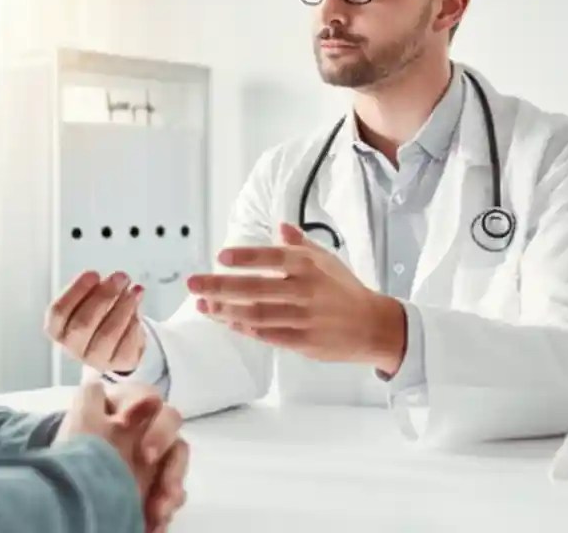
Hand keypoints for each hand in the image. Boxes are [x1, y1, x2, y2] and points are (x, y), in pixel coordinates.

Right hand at [45, 271, 145, 373]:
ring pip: (107, 334)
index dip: (76, 291)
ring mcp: (94, 359)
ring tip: (134, 290)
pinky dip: (134, 322)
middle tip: (120, 277)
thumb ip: (94, 289)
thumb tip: (115, 281)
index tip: (94, 273)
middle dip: (104, 296)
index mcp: (57, 330)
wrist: (116, 344)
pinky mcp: (117, 363)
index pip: (59, 311)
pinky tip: (138, 306)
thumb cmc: (97, 317)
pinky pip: (126, 343)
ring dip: (123, 307)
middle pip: (83, 323)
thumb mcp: (88, 300)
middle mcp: (72, 347)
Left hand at [55, 381, 188, 531]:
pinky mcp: (161, 486)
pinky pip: (174, 494)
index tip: (123, 421)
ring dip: (172, 482)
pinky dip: (167, 507)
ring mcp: (159, 458)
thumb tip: (96, 385)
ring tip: (157, 508)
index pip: (146, 395)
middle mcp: (150, 427)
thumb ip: (89, 400)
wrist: (73, 483)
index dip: (141, 403)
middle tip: (147, 456)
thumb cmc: (79, 442)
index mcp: (131, 406)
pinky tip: (154, 522)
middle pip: (170, 422)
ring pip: (178, 460)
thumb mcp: (79, 418)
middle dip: (161, 436)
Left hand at [186, 222, 406, 372]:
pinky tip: (226, 321)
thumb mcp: (327, 259)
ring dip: (225, 310)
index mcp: (309, 266)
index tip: (220, 256)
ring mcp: (303, 318)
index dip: (246, 257)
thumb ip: (299, 244)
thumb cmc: (345, 290)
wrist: (374, 326)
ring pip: (255, 315)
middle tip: (193, 284)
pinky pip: (266, 335)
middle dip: (219, 287)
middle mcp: (304, 291)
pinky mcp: (303, 342)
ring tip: (202, 305)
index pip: (272, 258)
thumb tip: (279, 225)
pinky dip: (244, 328)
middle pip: (254, 289)